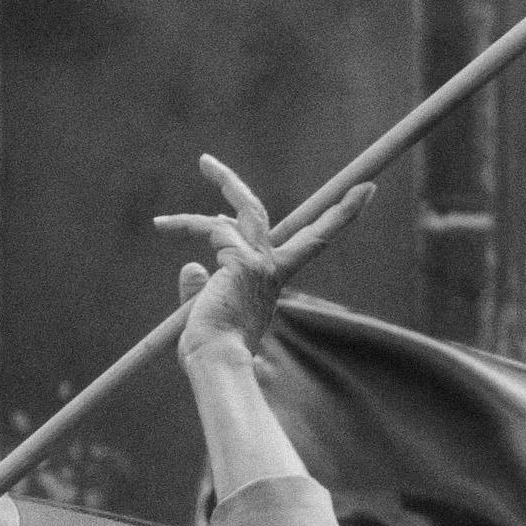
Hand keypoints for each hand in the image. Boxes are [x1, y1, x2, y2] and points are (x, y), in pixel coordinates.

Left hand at [158, 155, 361, 362]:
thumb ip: (199, 289)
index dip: (337, 218)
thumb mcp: (205, 313)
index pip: (310, 242)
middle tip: (235, 163)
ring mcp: (259, 263)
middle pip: (272, 214)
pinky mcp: (243, 262)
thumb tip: (191, 267)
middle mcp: (271, 268)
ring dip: (226, 180)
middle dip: (265, 188)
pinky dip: (184, 223)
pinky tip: (162, 225)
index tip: (363, 192)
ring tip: (206, 161)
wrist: (217, 363)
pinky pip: (210, 228)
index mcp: (269, 281)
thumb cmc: (211, 350)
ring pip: (247, 208)